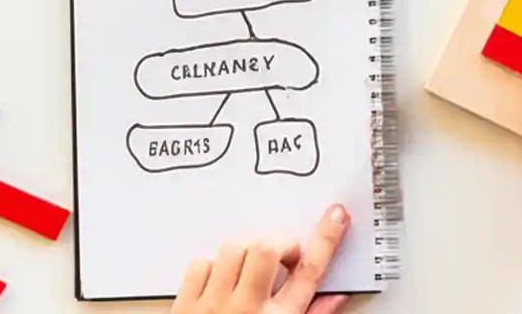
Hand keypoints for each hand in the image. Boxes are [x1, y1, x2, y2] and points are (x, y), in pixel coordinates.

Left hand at [170, 204, 351, 313]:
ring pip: (233, 249)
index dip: (326, 239)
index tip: (336, 216)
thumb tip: (335, 298)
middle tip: (283, 256)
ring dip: (246, 253)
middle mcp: (247, 311)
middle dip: (280, 243)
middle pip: (267, 248)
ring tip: (249, 273)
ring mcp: (213, 306)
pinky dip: (212, 267)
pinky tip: (220, 283)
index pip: (310, 272)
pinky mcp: (185, 305)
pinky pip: (200, 264)